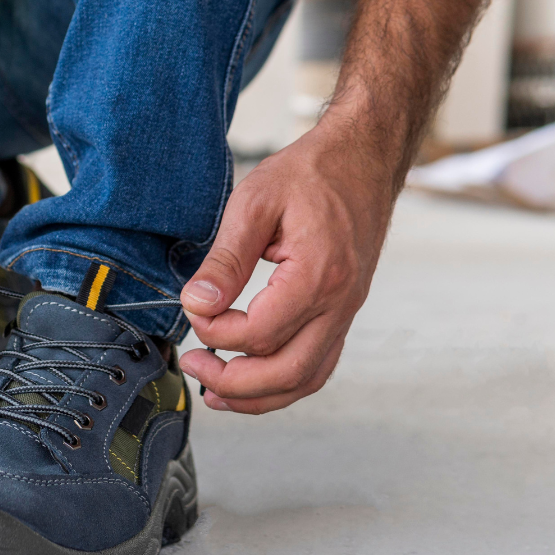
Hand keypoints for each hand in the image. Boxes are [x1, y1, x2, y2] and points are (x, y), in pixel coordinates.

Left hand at [177, 123, 396, 413]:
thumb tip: (197, 303)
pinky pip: (318, 365)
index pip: (260, 333)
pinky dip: (282, 383)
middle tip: (193, 363)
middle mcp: (340, 302)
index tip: (192, 308)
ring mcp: (347, 312)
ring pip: (305, 379)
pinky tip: (250, 381)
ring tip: (214, 389)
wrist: (362, 159)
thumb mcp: (254, 202)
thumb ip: (225, 259)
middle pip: (286, 372)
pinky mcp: (344, 312)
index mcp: (318, 274)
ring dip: (257, 395)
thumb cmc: (311, 173)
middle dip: (233, 382)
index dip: (216, 331)